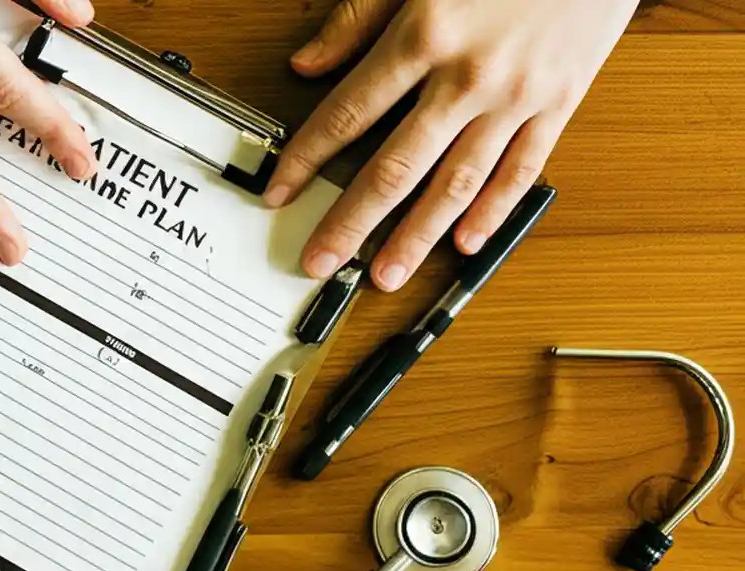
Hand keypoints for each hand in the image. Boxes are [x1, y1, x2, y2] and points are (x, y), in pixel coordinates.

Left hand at [265, 0, 638, 290]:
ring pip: (457, 184)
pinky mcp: (560, 103)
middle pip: (396, 168)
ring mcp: (517, 96)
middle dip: (351, 223)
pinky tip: (465, 243)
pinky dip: (493, 211)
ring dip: (417, 237)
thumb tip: (307, 64)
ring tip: (385, 275)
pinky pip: (522, 170)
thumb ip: (357, 17)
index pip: (348, 114)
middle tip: (320, 260)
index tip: (280, 191)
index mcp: (426, 34)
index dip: (307, 159)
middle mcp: (469, 76)